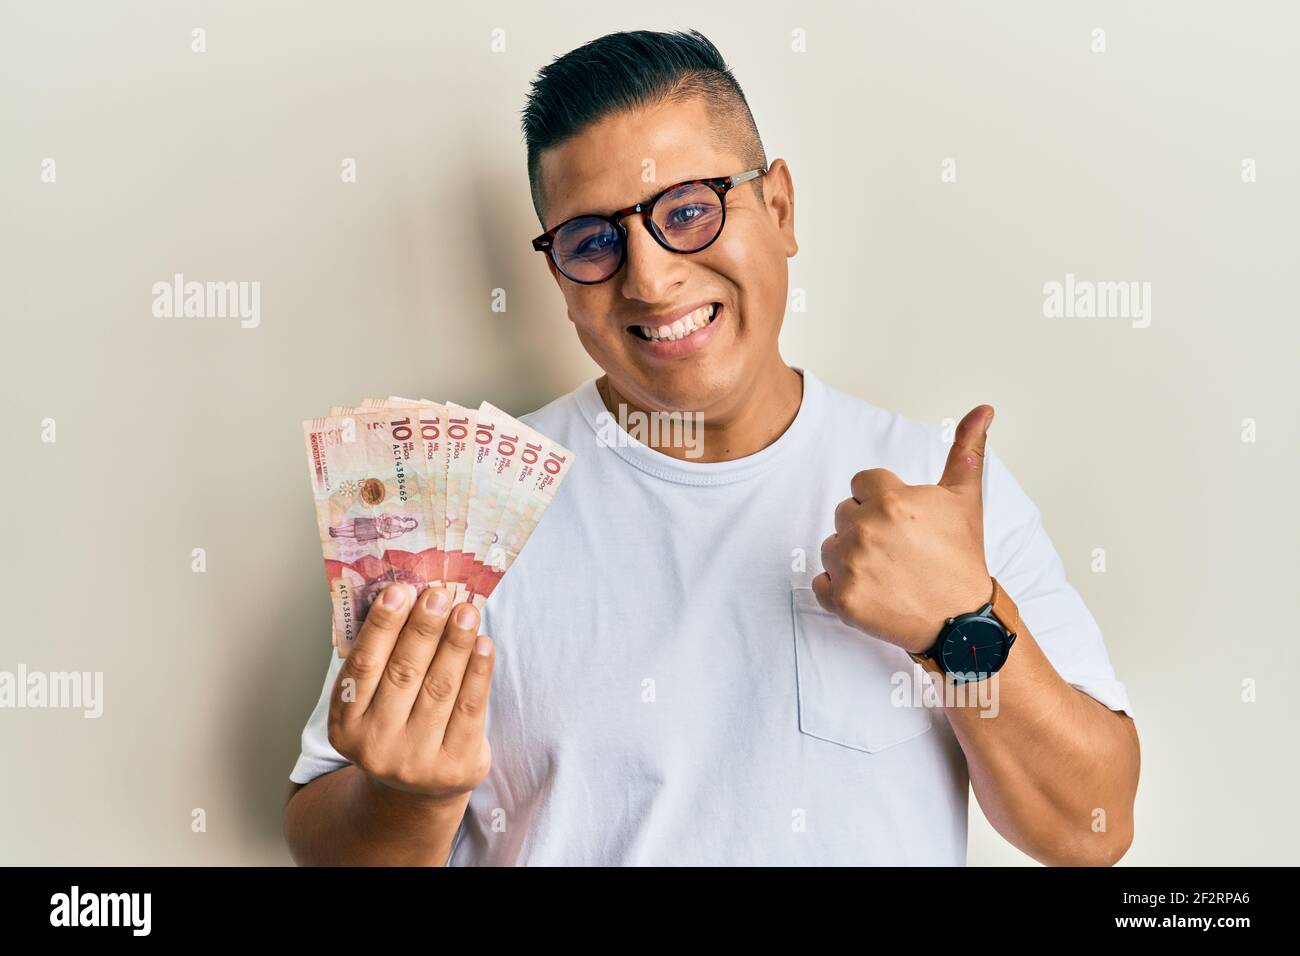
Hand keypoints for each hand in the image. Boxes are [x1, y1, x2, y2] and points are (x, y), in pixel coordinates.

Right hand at [327, 583, 494, 802]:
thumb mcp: (373, 701)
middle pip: (403, 674)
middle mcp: (376, 746)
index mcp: (345, 724)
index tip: (400, 590)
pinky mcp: (455, 767)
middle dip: (423, 629)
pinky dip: (479, 673)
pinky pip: (470, 710)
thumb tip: (408, 597)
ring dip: (455, 644)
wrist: (416, 789)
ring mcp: (416, 761)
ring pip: (439, 689)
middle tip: (439, 594)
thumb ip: (382, 657)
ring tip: (466, 611)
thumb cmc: (396, 723)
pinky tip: (483, 644)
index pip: (363, 666)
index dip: (382, 626)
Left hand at [812, 405, 995, 653]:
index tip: (903, 523)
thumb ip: (966, 450)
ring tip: (887, 571)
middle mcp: (866, 530)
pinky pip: (820, 583)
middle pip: (844, 514)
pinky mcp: (842, 599)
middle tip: (898, 550)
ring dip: (850, 558)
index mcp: (891, 500)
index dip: (881, 502)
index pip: (861, 484)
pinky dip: (838, 589)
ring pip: (830, 547)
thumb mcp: (965, 499)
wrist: (962, 620)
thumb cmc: (961, 558)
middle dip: (866, 528)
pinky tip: (871, 591)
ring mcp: (851, 566)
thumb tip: (983, 409)